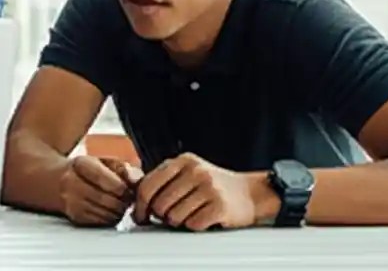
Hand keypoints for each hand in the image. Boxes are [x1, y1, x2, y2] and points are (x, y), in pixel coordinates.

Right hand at [60, 155, 136, 226]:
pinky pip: (102, 222)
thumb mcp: (102, 160)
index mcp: (81, 164)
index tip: (129, 188)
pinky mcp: (75, 217)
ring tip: (119, 203)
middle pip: (108, 200)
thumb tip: (137, 181)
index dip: (124, 188)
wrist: (54, 181)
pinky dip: (111, 218)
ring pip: (107, 214)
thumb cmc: (85, 170)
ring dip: (119, 211)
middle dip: (124, 201)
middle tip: (128, 198)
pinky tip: (110, 210)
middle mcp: (73, 184)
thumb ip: (122, 168)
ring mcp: (72, 202)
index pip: (108, 181)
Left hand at [132, 153, 257, 230]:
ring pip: (175, 217)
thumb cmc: (213, 186)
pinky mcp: (220, 206)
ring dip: (179, 222)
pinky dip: (195, 226)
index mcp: (183, 161)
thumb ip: (164, 180)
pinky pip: (193, 225)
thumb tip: (136, 200)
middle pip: (159, 204)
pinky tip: (203, 218)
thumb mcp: (188, 173)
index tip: (139, 216)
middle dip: (162, 216)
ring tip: (190, 215)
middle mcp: (195, 171)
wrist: (251, 193)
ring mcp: (209, 187)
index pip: (148, 185)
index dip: (140, 205)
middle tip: (171, 216)